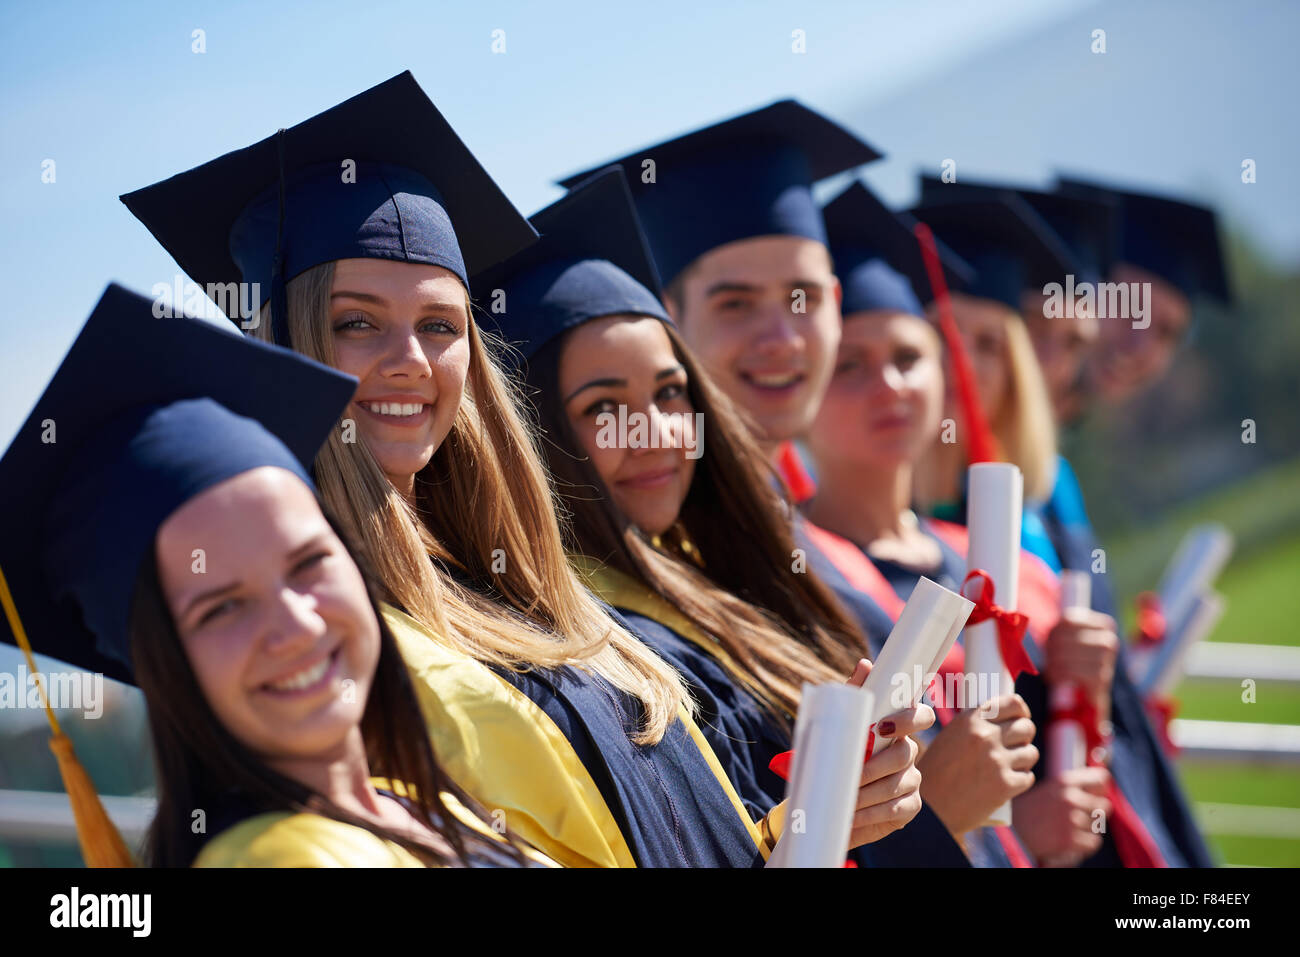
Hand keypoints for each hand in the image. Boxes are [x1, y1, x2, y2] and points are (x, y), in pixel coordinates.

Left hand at [846, 658, 933, 846]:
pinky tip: (853, 815)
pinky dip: (871, 814)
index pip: (920, 715)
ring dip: (868, 792)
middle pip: (906, 754)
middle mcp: (910, 752)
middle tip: (851, 772)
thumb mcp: (840, 721)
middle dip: (875, 765)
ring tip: (845, 797)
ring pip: (897, 784)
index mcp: (897, 727)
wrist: (826, 796)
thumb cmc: (836, 752)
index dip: (910, 718)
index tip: (882, 727)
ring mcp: (912, 780)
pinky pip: (896, 809)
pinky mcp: (909, 807)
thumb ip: (853, 693)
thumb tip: (865, 664)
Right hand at [916, 694, 1037, 835]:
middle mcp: (985, 737)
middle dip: (1025, 736)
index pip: (1013, 704)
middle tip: (1016, 744)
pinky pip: (1028, 777)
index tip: (1022, 717)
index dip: (1022, 711)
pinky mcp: (1006, 785)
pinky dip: (1021, 780)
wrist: (931, 807)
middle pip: (1026, 727)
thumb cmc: (938, 771)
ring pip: (1030, 753)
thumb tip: (1005, 719)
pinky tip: (1010, 782)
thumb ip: (975, 726)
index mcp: (970, 720)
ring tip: (1010, 765)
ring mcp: (997, 761)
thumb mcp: (950, 737)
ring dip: (1024, 759)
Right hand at [1012, 767, 1112, 865]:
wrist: (1012, 832)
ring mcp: (1071, 820)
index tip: (1094, 794)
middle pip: (1104, 806)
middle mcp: (1070, 798)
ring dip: (1086, 829)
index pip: (1102, 779)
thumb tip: (1106, 781)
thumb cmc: (1031, 810)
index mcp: (1064, 782)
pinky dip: (1084, 844)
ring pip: (1098, 826)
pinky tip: (1068, 839)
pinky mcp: (1070, 840)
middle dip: (1093, 812)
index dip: (1100, 788)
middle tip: (1075, 816)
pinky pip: (1093, 842)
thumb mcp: (1050, 789)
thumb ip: (1075, 785)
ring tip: (1066, 828)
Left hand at [1045, 610, 1118, 719]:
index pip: (1067, 620)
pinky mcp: (1101, 678)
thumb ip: (1060, 627)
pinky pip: (1068, 671)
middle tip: (1051, 661)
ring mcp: (1108, 660)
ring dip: (1052, 664)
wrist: (1087, 699)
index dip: (1053, 634)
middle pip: (1062, 637)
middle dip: (1050, 651)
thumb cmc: (1073, 664)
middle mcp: (1109, 640)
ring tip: (1053, 671)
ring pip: (1063, 654)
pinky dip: (1057, 676)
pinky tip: (1057, 679)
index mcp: (1104, 625)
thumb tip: (1018, 615)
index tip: (1052, 646)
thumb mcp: (1067, 640)